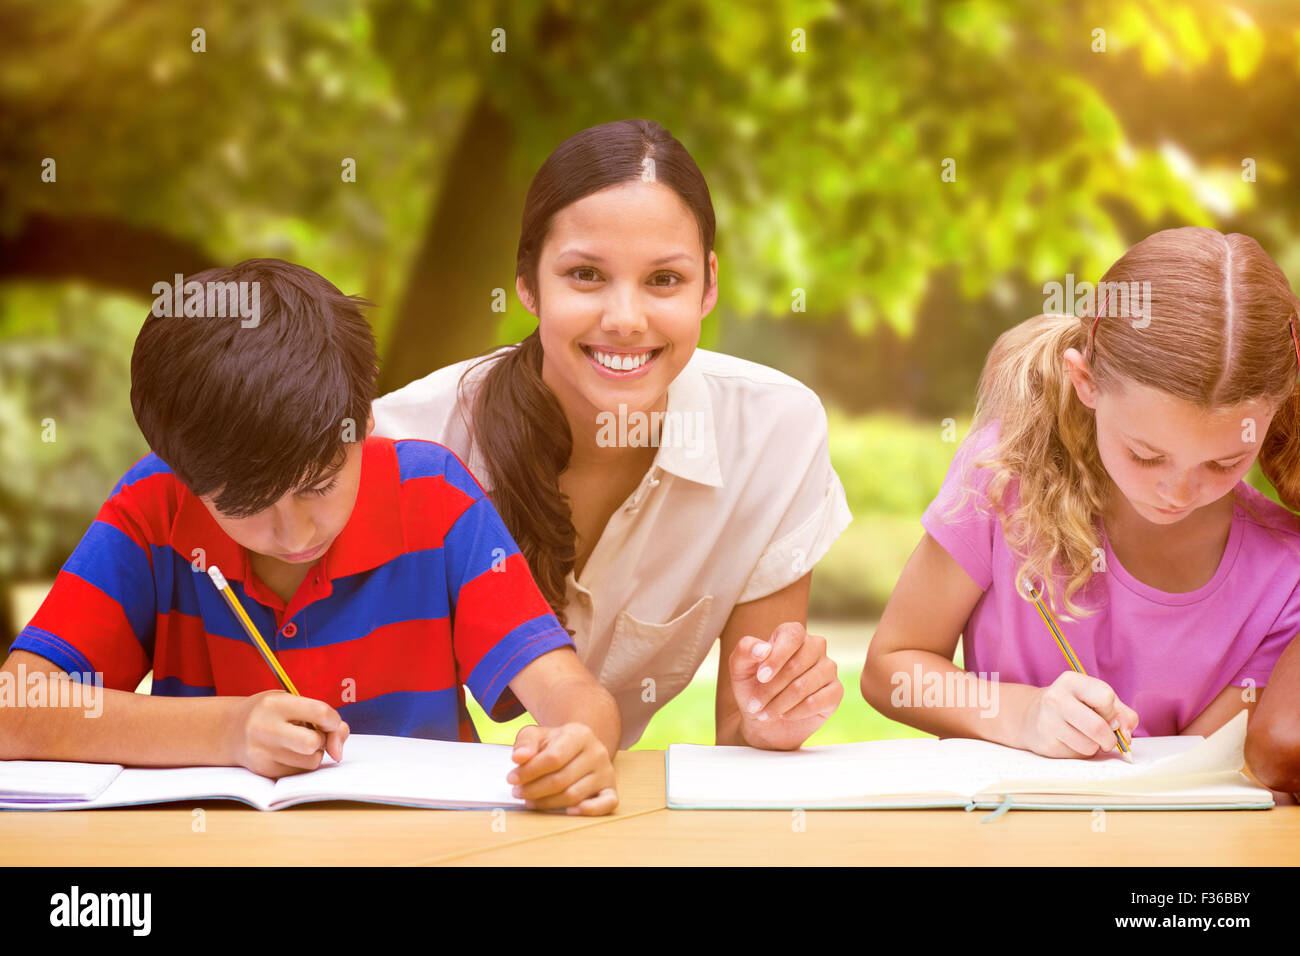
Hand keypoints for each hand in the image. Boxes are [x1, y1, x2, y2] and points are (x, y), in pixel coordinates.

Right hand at [228, 690, 348, 777]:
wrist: (229, 730)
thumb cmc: (270, 713)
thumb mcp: (292, 702)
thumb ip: (324, 718)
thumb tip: (338, 751)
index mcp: (275, 704)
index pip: (320, 712)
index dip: (333, 720)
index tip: (330, 722)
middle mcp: (265, 728)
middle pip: (313, 743)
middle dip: (323, 740)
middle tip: (315, 735)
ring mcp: (262, 752)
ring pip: (311, 762)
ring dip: (315, 754)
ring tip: (299, 743)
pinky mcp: (264, 771)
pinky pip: (300, 773)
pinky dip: (303, 764)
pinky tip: (290, 753)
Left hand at [506, 723, 617, 815]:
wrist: (581, 748)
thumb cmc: (556, 743)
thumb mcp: (538, 735)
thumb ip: (526, 742)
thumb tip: (519, 758)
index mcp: (580, 734)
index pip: (553, 758)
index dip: (529, 772)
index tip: (512, 778)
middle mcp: (597, 752)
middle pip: (561, 779)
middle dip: (534, 789)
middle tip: (517, 792)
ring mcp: (606, 772)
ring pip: (574, 795)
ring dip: (547, 803)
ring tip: (530, 800)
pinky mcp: (611, 789)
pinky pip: (606, 804)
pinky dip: (589, 811)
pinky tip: (568, 811)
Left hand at [730, 621, 842, 749]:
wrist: (765, 721)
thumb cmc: (752, 688)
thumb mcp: (739, 668)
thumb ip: (745, 650)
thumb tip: (763, 649)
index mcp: (793, 634)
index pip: (792, 635)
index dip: (776, 657)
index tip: (761, 677)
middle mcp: (815, 647)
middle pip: (796, 664)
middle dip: (770, 688)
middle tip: (755, 704)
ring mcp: (828, 668)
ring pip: (804, 685)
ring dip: (779, 703)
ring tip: (765, 713)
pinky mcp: (836, 692)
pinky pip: (816, 702)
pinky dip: (795, 712)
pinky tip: (784, 714)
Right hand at [1019, 672, 1138, 757]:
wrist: (1031, 716)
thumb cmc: (1074, 707)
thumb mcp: (1097, 700)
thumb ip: (1121, 713)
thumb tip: (1126, 735)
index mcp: (1071, 681)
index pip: (1106, 697)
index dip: (1111, 711)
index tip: (1105, 714)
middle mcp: (1056, 698)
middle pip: (1098, 727)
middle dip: (1109, 738)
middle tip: (1106, 738)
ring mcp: (1048, 721)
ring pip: (1090, 746)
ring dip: (1095, 747)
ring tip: (1084, 737)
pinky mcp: (1046, 742)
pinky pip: (1077, 755)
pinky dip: (1081, 752)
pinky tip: (1071, 742)